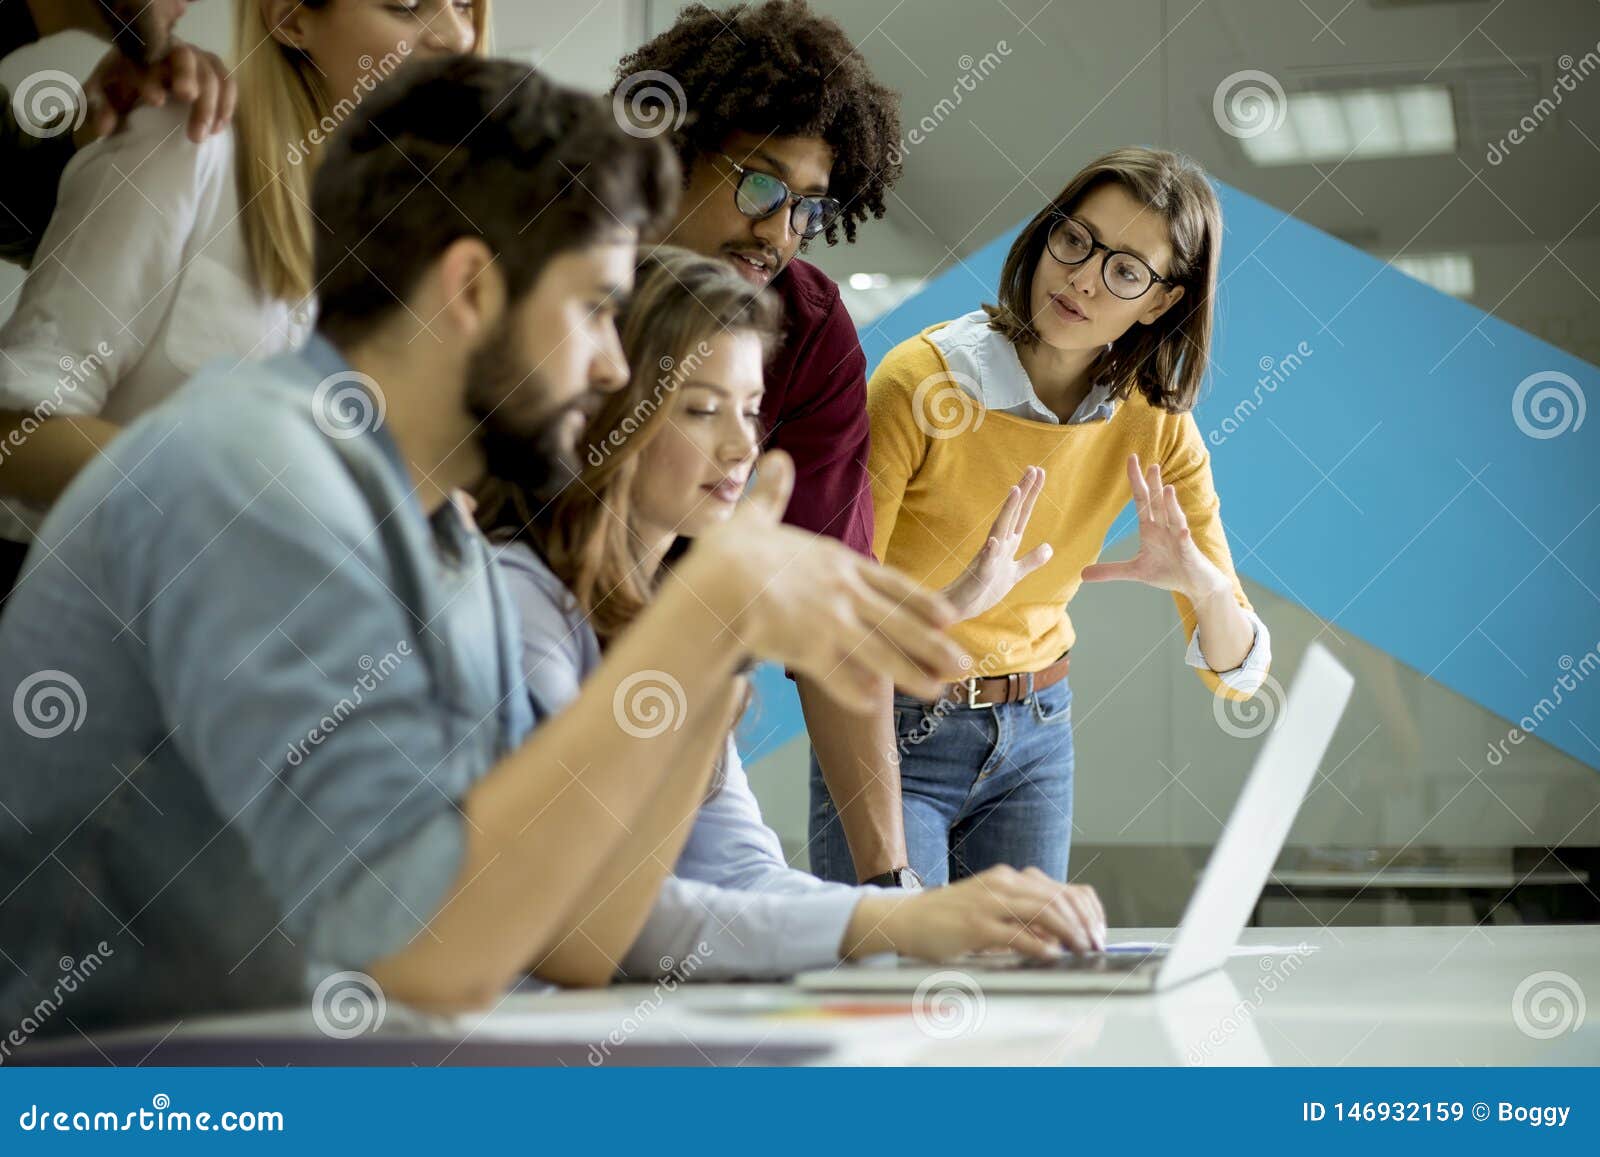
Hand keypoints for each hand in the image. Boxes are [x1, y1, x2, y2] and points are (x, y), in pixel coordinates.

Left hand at [79, 39, 235, 146]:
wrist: (140, 80)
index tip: (156, 101)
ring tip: (204, 134)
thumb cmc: (119, 87)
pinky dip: (227, 104)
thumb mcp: (101, 96)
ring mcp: (195, 58)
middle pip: (185, 57)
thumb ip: (98, 108)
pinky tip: (218, 128)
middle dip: (188, 80)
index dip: (151, 78)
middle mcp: (170, 49)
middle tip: (188, 106)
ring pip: (211, 72)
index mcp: (138, 51)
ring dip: (211, 104)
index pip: (146, 58)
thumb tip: (104, 128)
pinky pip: (227, 82)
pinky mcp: (213, 70)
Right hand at [681, 450, 965, 707]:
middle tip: (962, 664)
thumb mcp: (757, 515)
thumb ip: (773, 492)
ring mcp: (832, 624)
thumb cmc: (731, 552)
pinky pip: (841, 678)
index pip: (892, 583)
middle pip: (900, 623)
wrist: (719, 584)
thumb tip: (776, 457)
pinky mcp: (812, 652)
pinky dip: (857, 692)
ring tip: (936, 692)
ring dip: (911, 675)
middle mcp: (844, 593)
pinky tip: (874, 705)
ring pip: (883, 654)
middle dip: (933, 646)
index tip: (948, 617)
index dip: (922, 602)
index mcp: (837, 562)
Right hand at [844, 866, 1106, 959]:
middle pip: (1059, 899)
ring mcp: (989, 903)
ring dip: (1069, 933)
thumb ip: (1024, 918)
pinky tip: (1051, 955)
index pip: (1065, 889)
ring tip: (1081, 950)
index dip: (1088, 911)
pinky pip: (1016, 934)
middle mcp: (1003, 884)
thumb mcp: (992, 910)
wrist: (906, 918)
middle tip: (1095, 946)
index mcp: (1010, 878)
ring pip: (1044, 911)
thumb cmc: (949, 918)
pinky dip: (1039, 945)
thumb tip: (1060, 937)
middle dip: (1084, 925)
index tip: (1099, 932)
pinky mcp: (976, 925)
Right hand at [941, 465, 1052, 619]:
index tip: (1039, 473)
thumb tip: (1049, 547)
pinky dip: (990, 551)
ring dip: (1007, 511)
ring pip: (999, 530)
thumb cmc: (985, 588)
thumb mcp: (1015, 574)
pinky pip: (985, 562)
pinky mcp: (979, 574)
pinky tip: (994, 541)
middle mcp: (997, 545)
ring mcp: (988, 558)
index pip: (1022, 515)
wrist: (961, 606)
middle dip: (1023, 492)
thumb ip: (1031, 560)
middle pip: (1013, 514)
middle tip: (1034, 469)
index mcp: (1007, 544)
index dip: (1031, 494)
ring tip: (1016, 491)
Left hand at [1080, 454, 1225, 601]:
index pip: (1142, 500)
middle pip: (1158, 503)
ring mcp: (1178, 539)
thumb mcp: (1136, 572)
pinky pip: (1185, 544)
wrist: (1194, 585)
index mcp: (1151, 529)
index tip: (1131, 459)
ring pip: (1174, 519)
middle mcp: (1165, 529)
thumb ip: (1111, 570)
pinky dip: (1183, 537)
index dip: (1136, 481)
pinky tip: (1183, 531)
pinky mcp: (1189, 554)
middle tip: (1151, 465)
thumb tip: (1082, 574)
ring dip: (1171, 505)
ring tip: (1167, 489)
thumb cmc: (1168, 572)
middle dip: (1154, 485)